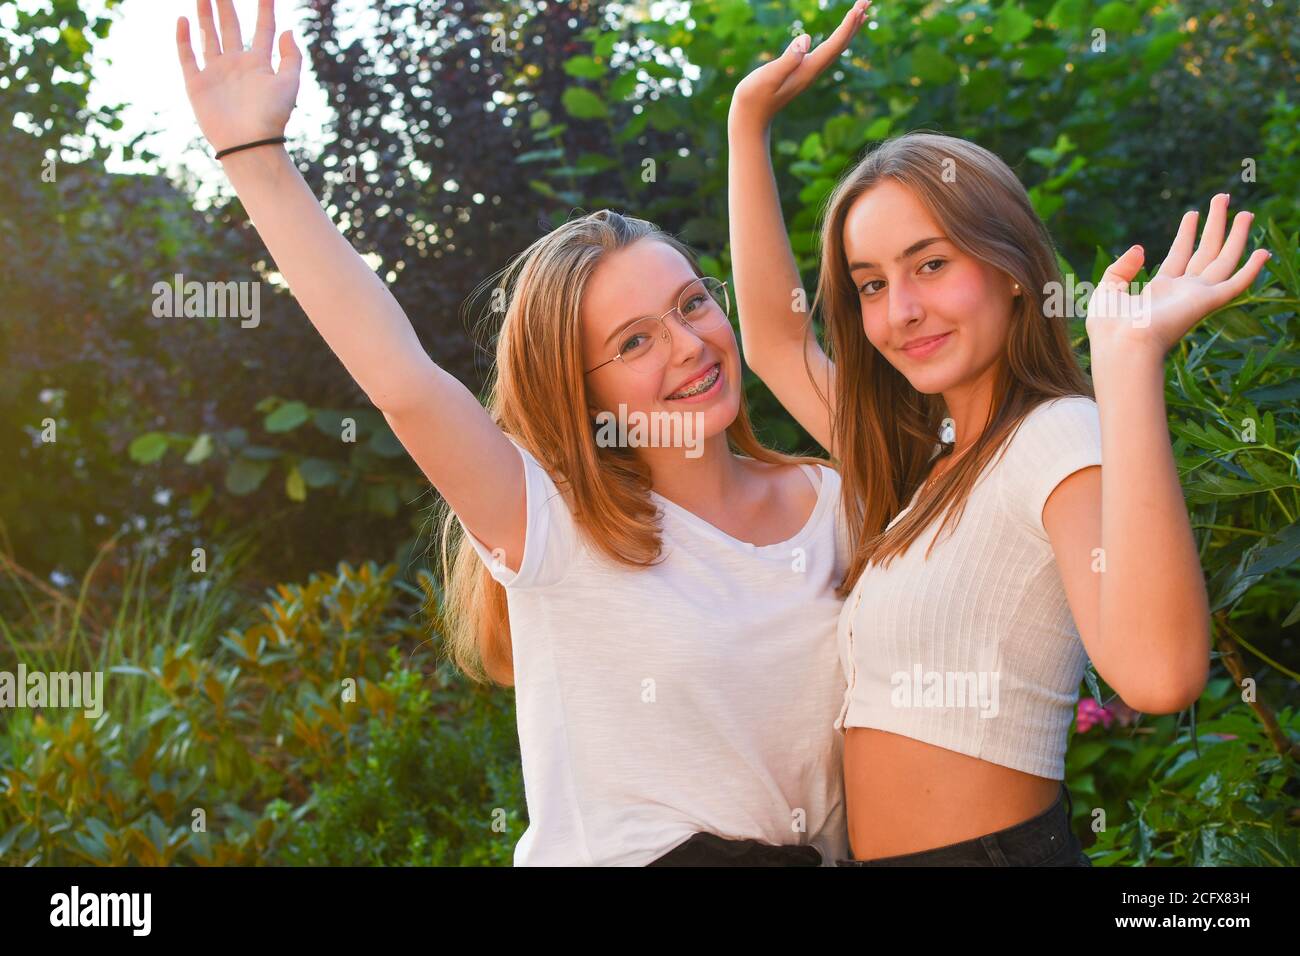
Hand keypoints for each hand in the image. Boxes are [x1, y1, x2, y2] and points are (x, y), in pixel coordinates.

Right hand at [176, 0, 302, 154]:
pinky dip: (184, 39)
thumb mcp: (289, 84)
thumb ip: (291, 57)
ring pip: (209, 35)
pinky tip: (183, 19)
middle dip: (226, 5)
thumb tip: (287, 29)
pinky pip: (188, 56)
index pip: (263, 29)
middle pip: (232, 26)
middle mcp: (237, 65)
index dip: (265, 9)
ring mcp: (216, 73)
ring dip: (205, 14)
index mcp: (260, 64)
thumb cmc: (272, 116)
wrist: (249, 143)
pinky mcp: (197, 84)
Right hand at [728, 0, 871, 131]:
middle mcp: (813, 71)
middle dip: (855, 23)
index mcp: (807, 70)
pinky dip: (838, 38)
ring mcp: (808, 72)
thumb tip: (806, 39)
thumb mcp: (769, 76)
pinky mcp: (802, 72)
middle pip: (841, 45)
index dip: (847, 26)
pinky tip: (839, 33)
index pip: (834, 45)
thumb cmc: (754, 97)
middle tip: (867, 1)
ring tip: (862, 13)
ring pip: (836, 48)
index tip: (859, 7)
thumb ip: (788, 59)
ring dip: (849, 29)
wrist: (750, 118)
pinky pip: (827, 51)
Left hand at [1086, 193, 1271, 358]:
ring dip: (1236, 236)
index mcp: (1159, 291)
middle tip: (1223, 198)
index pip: (1179, 255)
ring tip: (1245, 212)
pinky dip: (1251, 270)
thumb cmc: (1109, 324)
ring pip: (1223, 260)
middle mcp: (1182, 292)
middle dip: (1215, 225)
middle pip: (1205, 252)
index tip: (1193, 213)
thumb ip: (1123, 267)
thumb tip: (1141, 249)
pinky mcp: (1207, 302)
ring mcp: (1197, 297)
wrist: (1121, 343)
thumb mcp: (1108, 287)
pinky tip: (1263, 252)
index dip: (1186, 233)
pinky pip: (1236, 284)